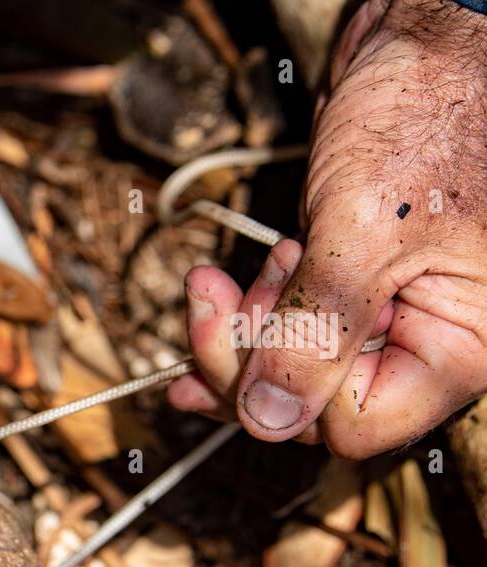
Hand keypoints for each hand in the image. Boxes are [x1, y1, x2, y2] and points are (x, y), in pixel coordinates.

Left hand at [169, 0, 486, 456]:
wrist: (427, 43)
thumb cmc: (429, 115)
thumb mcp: (363, 232)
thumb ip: (317, 333)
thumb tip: (266, 417)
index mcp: (459, 346)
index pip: (351, 423)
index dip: (279, 391)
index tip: (230, 334)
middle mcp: (423, 338)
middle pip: (310, 399)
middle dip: (244, 356)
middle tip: (206, 298)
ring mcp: (383, 313)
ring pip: (289, 364)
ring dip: (241, 329)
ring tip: (220, 279)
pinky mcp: (345, 283)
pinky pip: (288, 324)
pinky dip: (251, 307)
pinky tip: (237, 278)